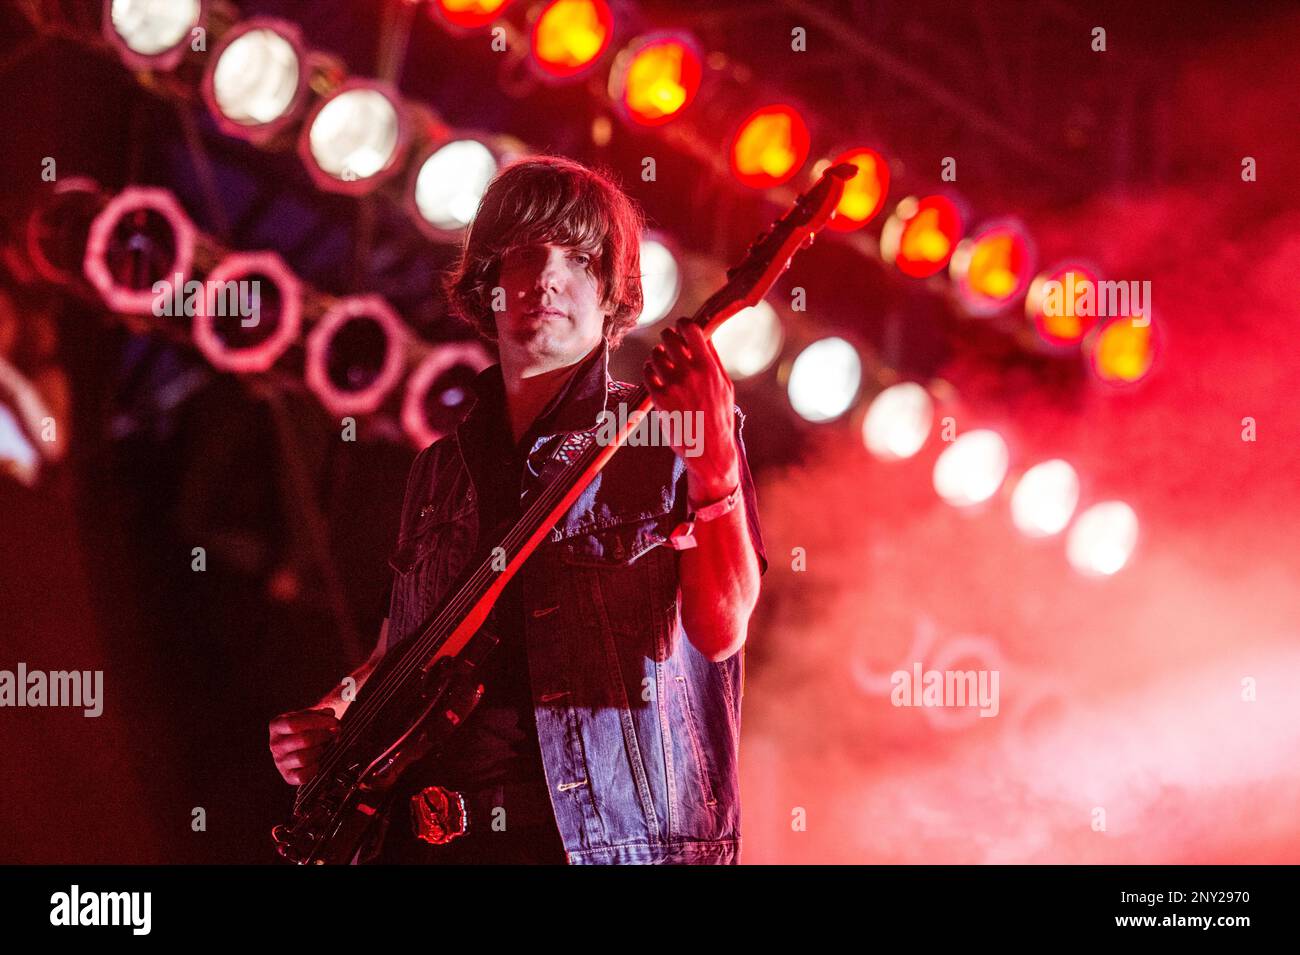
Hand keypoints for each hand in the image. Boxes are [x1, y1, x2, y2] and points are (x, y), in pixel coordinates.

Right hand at [268, 706, 340, 785]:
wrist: (301, 742)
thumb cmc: (306, 727)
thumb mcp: (311, 715)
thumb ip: (322, 714)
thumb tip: (329, 714)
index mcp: (276, 726)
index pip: (293, 724)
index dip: (317, 722)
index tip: (333, 722)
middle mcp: (275, 744)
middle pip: (303, 740)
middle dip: (323, 736)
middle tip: (332, 733)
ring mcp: (280, 762)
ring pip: (303, 758)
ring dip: (319, 751)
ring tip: (323, 746)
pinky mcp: (288, 776)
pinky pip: (302, 777)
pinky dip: (314, 769)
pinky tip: (318, 761)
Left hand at [643, 318, 739, 497]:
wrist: (708, 449)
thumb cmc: (719, 416)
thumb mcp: (725, 386)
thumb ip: (713, 359)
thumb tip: (704, 335)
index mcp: (709, 368)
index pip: (691, 330)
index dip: (683, 324)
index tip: (681, 326)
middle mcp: (690, 375)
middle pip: (669, 339)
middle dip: (667, 337)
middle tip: (669, 341)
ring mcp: (672, 387)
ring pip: (655, 355)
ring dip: (657, 354)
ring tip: (663, 360)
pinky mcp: (659, 400)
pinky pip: (647, 373)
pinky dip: (649, 370)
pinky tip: (656, 374)